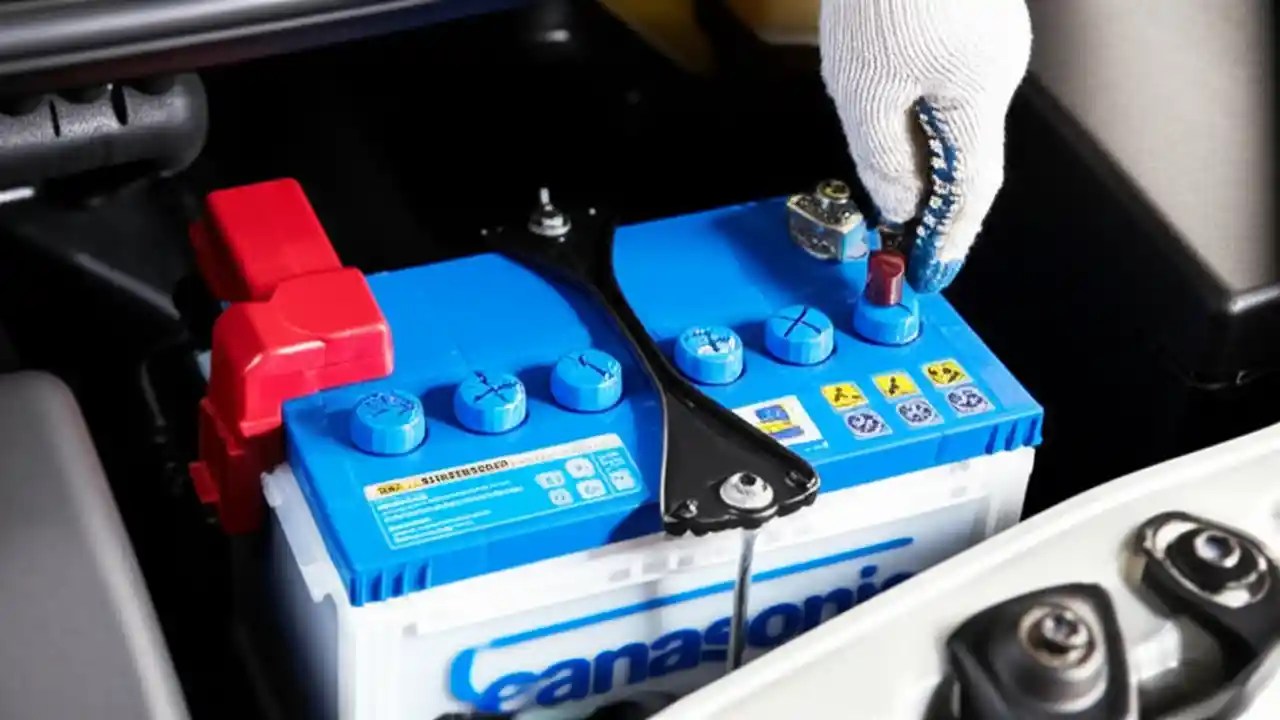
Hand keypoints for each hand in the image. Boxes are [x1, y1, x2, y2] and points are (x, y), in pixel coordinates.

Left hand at [819, 0, 1031, 291]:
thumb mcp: (864, 87)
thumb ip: (883, 154)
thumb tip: (899, 205)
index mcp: (979, 94)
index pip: (972, 192)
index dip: (950, 240)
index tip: (930, 276)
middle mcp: (996, 70)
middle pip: (972, 160)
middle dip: (941, 210)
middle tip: (914, 250)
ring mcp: (988, 42)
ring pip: (960, 124)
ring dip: (931, 167)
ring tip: (901, 206)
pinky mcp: (968, 23)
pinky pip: (951, 92)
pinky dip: (926, 125)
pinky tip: (901, 133)